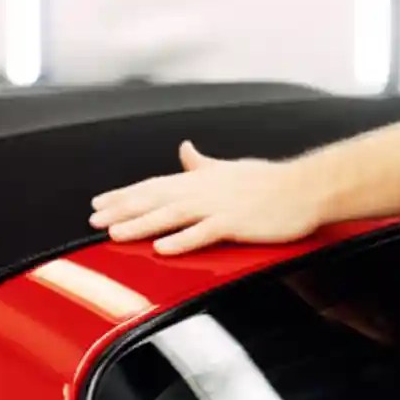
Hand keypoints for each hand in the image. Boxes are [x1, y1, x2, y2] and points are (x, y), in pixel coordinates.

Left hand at [89, 141, 324, 254]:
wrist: (306, 188)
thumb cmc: (271, 181)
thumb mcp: (230, 168)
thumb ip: (202, 164)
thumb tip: (185, 150)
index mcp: (200, 179)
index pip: (153, 185)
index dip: (124, 195)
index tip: (98, 204)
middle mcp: (203, 190)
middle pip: (154, 198)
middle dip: (122, 209)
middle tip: (93, 219)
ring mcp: (219, 206)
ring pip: (171, 214)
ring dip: (141, 224)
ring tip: (115, 233)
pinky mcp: (236, 223)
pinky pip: (204, 233)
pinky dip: (182, 240)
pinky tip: (162, 249)